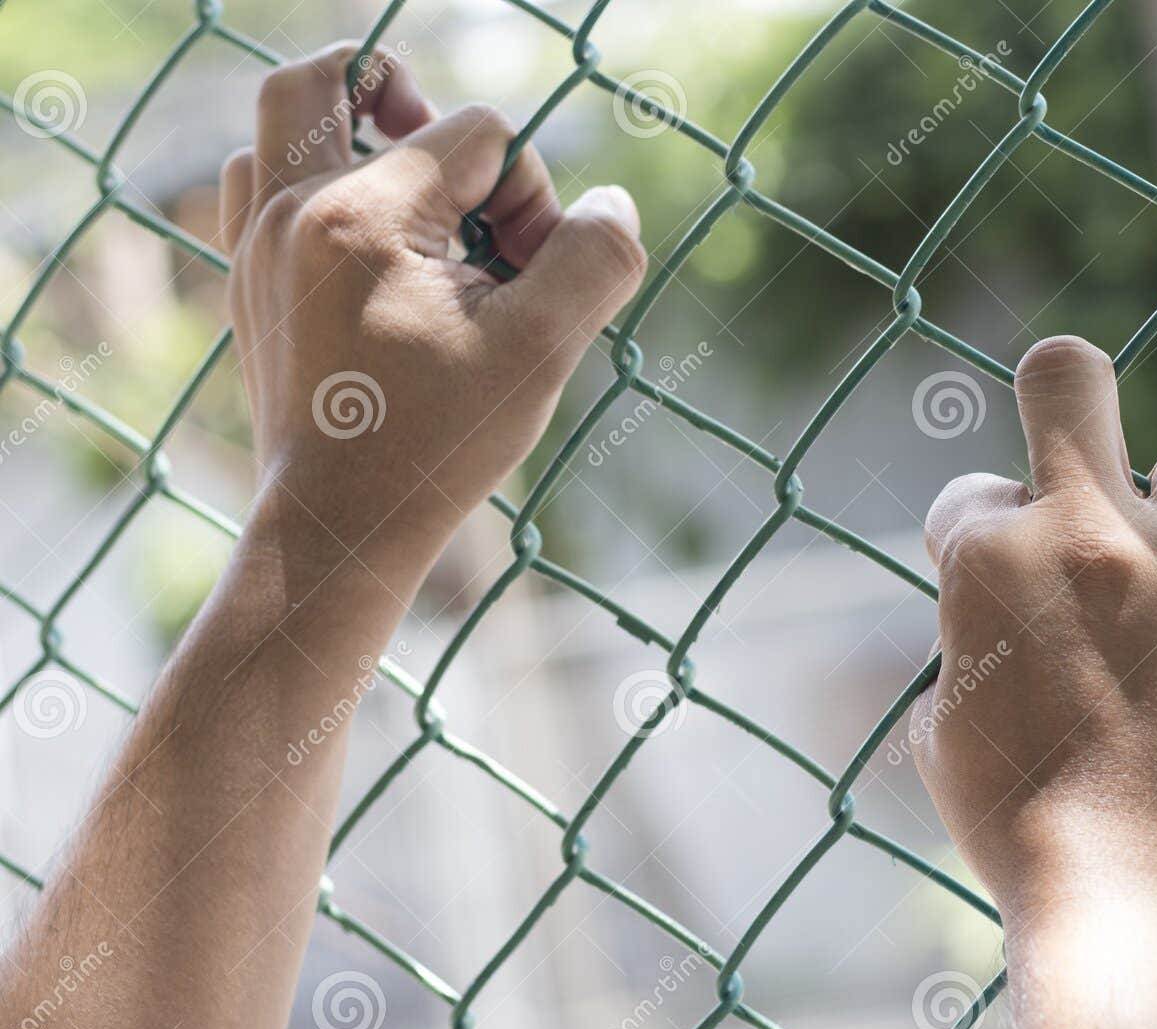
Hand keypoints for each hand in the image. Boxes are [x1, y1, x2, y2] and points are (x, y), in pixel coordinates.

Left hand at [222, 43, 646, 578]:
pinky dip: (311, 187)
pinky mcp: (250, 290)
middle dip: (406, 96)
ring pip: (282, 129)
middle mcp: (292, 211)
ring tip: (412, 196)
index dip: (532, 193)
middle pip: (333, 77)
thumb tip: (614, 205)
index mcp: (364, 213)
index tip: (535, 274)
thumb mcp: (541, 350)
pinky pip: (258, 190)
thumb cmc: (437, 444)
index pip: (479, 134)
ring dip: (352, 137)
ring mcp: (256, 248)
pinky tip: (369, 243)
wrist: (340, 531)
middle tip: (457, 161)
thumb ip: (594, 260)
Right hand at [910, 337, 1156, 1028]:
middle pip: (1068, 373)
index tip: (1004, 589)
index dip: (979, 536)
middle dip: (1062, 389)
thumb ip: (963, 641)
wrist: (1131, 896)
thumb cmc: (1018, 823)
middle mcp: (1088, 529)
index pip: (970, 491)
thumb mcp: (942, 725)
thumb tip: (987, 614)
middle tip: (1076, 435)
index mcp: (989, 557)